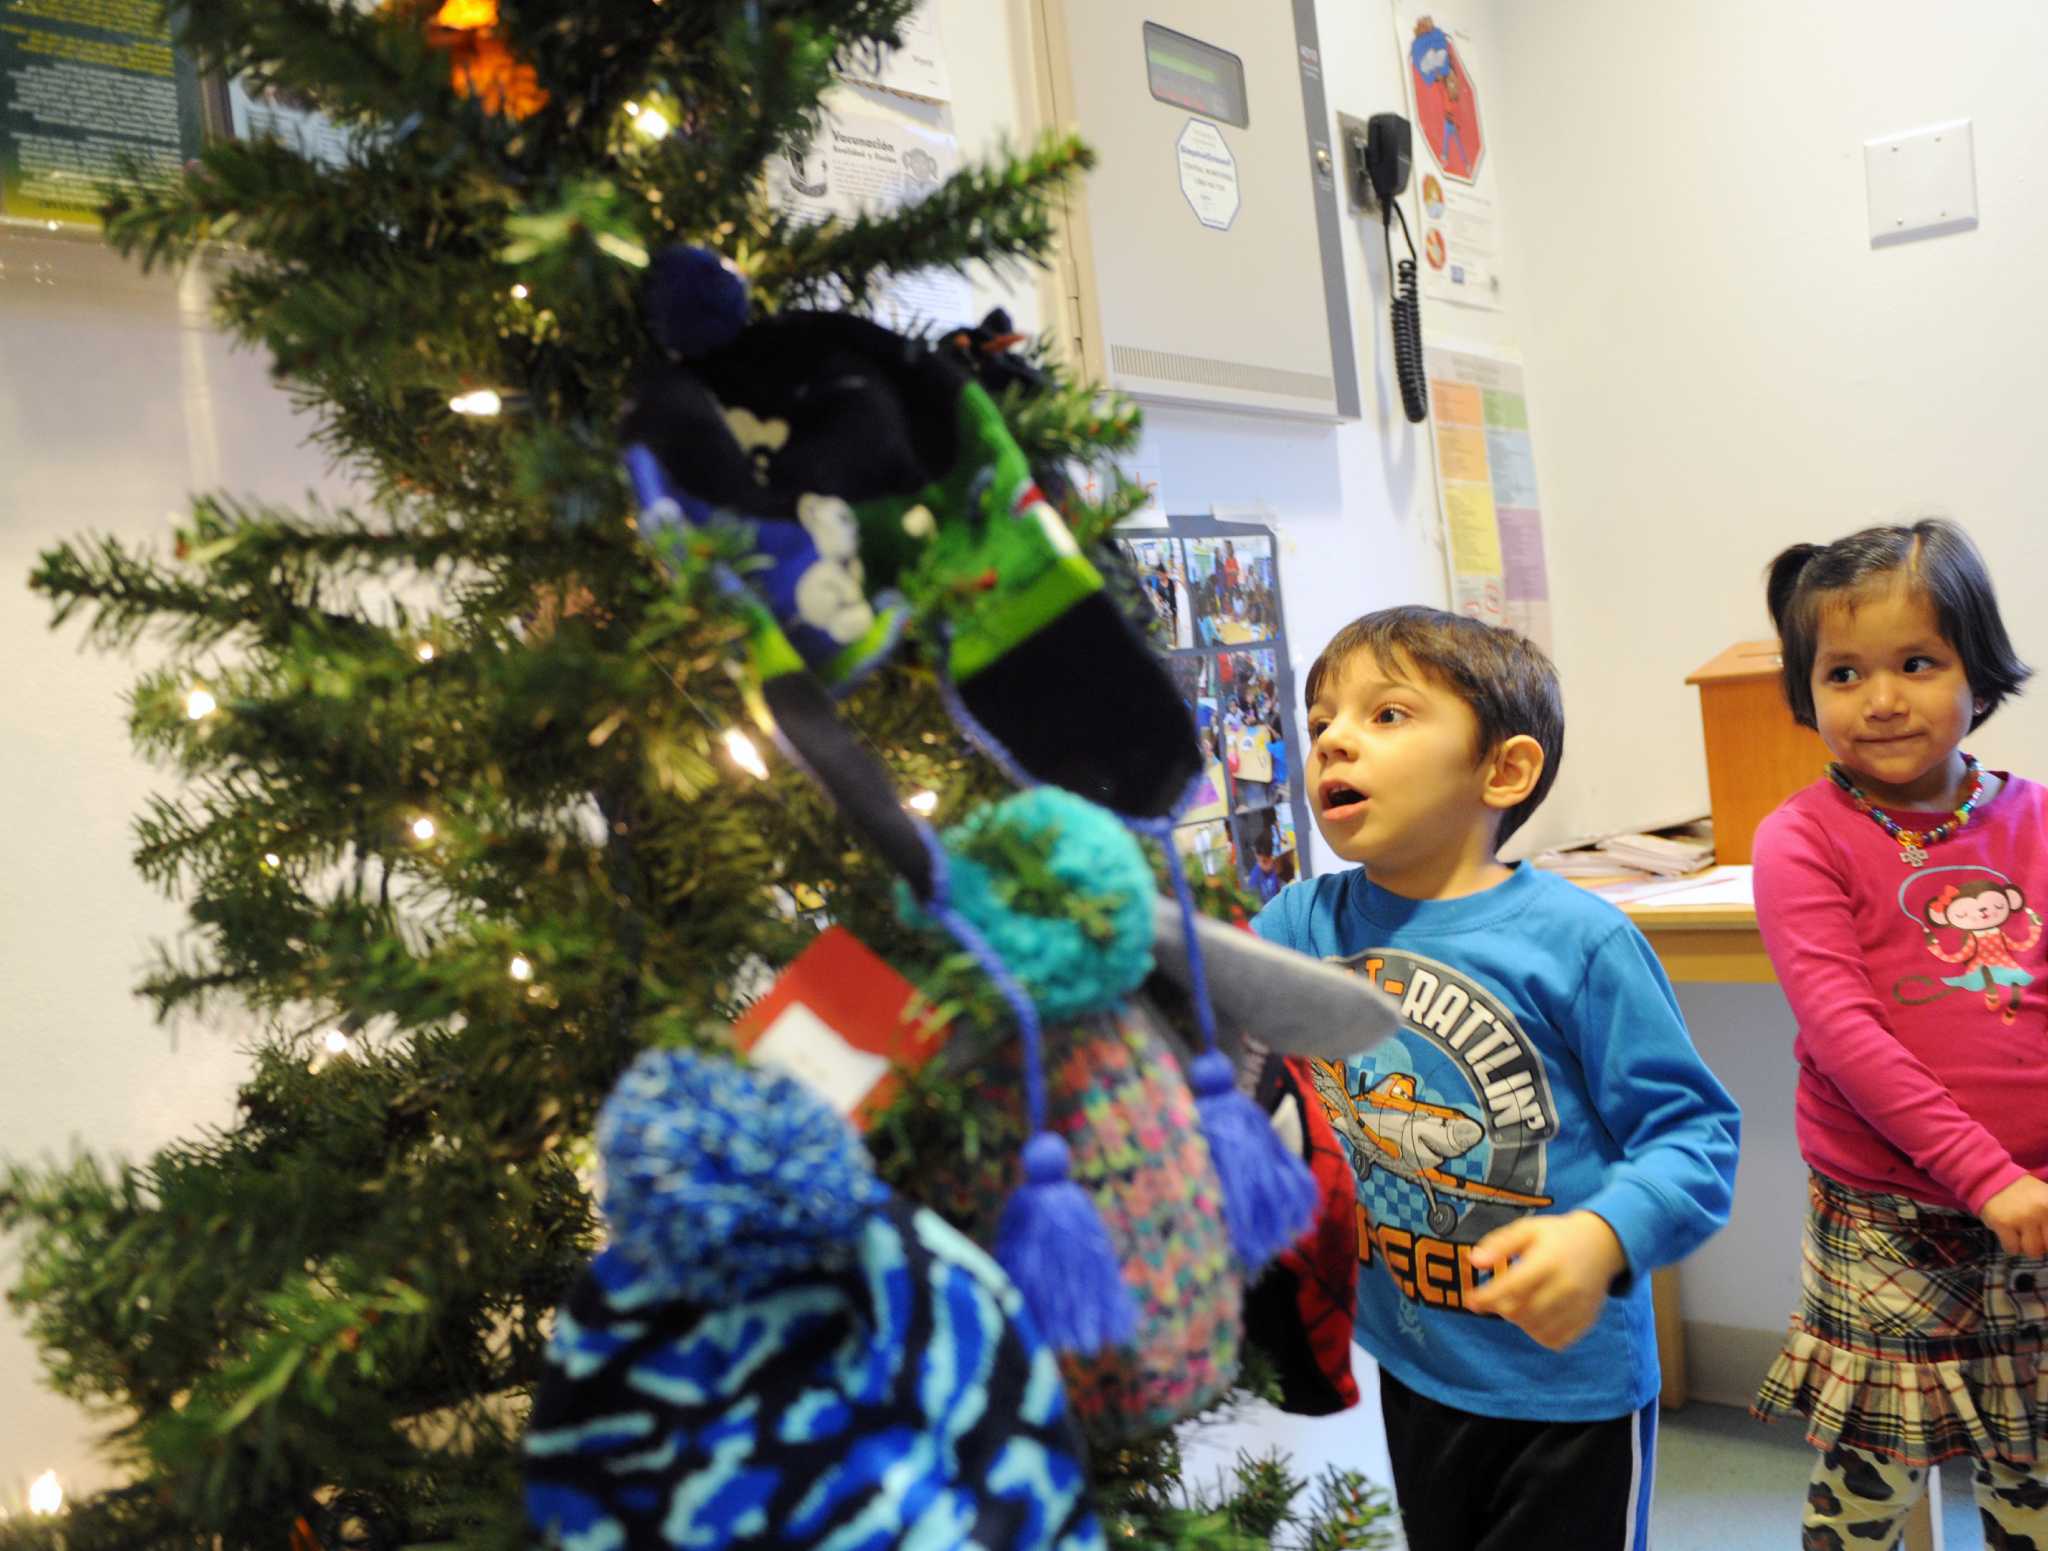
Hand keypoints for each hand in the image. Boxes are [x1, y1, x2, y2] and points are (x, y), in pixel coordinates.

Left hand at [1467, 1212, 1627, 1350]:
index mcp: (1548, 1260)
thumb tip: (1474, 1260)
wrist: (1602, 1244)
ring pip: (1537, 1329)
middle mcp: (1566, 1285)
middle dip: (1501, 1308)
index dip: (1487, 1296)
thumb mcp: (1527, 1229)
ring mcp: (1578, 1305)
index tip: (1470, 1300)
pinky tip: (1535, 1317)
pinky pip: (1556, 1340)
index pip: (1512, 1286)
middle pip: (1522, 1311)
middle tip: (1496, 1298)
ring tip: (1517, 1304)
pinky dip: (1539, 1334)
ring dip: (1518, 1322)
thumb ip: (1499, 1243)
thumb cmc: (1557, 1236)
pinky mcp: (1586, 1319)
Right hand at [1980, 1175, 2047, 1258]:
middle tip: (2032, 1235)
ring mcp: (2022, 1217)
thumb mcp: (2046, 1199)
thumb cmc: (2023, 1192)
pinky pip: (2012, 1249)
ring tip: (2019, 1235)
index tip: (2041, 1233)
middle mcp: (2042, 1211)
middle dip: (2041, 1245)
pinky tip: (2008, 1234)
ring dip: (2025, 1247)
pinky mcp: (2003, 1223)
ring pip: (2032, 1251)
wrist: (1992, 1177)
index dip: (2047, 1238)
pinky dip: (2010, 1246)